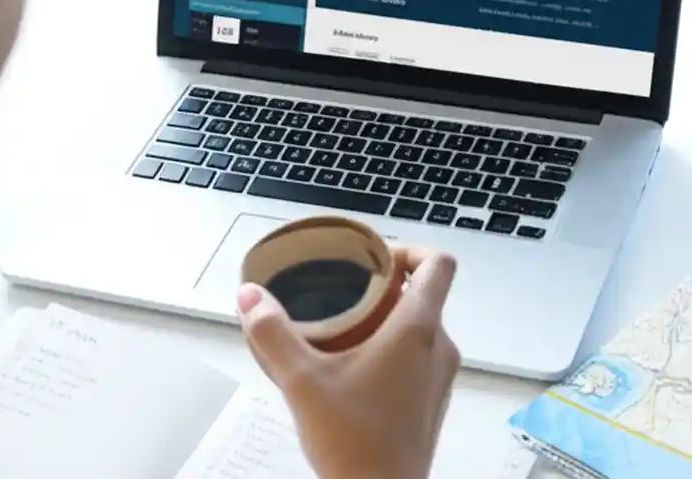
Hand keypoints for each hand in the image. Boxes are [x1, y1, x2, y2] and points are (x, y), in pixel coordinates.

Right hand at [238, 246, 459, 478]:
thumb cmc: (354, 444)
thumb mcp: (302, 382)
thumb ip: (272, 333)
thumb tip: (251, 296)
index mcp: (418, 331)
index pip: (439, 264)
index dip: (411, 248)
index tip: (375, 257)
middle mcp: (440, 349)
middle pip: (427, 294)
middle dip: (387, 285)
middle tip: (348, 288)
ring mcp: (440, 378)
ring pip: (423, 327)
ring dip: (389, 318)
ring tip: (344, 325)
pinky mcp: (431, 402)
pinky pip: (420, 357)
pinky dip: (393, 349)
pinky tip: (352, 364)